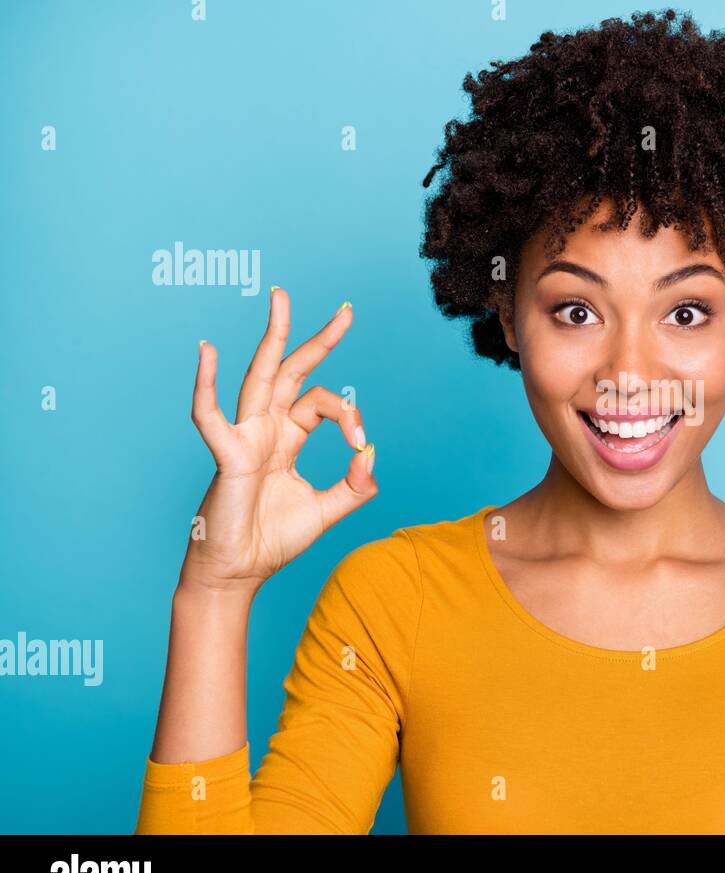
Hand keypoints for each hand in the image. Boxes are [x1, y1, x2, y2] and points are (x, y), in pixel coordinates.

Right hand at [179, 288, 376, 597]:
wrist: (240, 574)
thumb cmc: (272, 540)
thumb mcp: (327, 510)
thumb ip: (355, 484)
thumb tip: (370, 449)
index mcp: (286, 439)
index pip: (320, 404)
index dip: (347, 415)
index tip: (360, 444)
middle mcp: (265, 430)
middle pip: (292, 372)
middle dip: (318, 339)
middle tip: (347, 310)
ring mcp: (244, 438)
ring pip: (260, 377)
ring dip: (273, 336)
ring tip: (283, 298)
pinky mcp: (227, 456)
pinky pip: (210, 416)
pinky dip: (206, 384)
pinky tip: (208, 351)